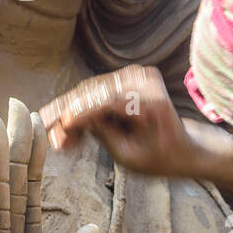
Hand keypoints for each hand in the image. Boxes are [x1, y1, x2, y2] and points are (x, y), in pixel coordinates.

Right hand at [39, 65, 202, 177]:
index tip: (60, 125)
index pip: (108, 102)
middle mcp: (144, 81)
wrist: (181, 147)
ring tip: (58, 139)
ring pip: (90, 90)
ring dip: (70, 111)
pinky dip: (81, 107)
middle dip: (68, 114)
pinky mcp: (127, 77)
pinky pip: (96, 90)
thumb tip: (71, 120)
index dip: (81, 113)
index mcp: (152, 101)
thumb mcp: (130, 156)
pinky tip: (68, 127)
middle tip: (51, 136)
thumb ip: (103, 135)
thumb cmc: (159, 156)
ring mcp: (136, 75)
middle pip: (94, 93)